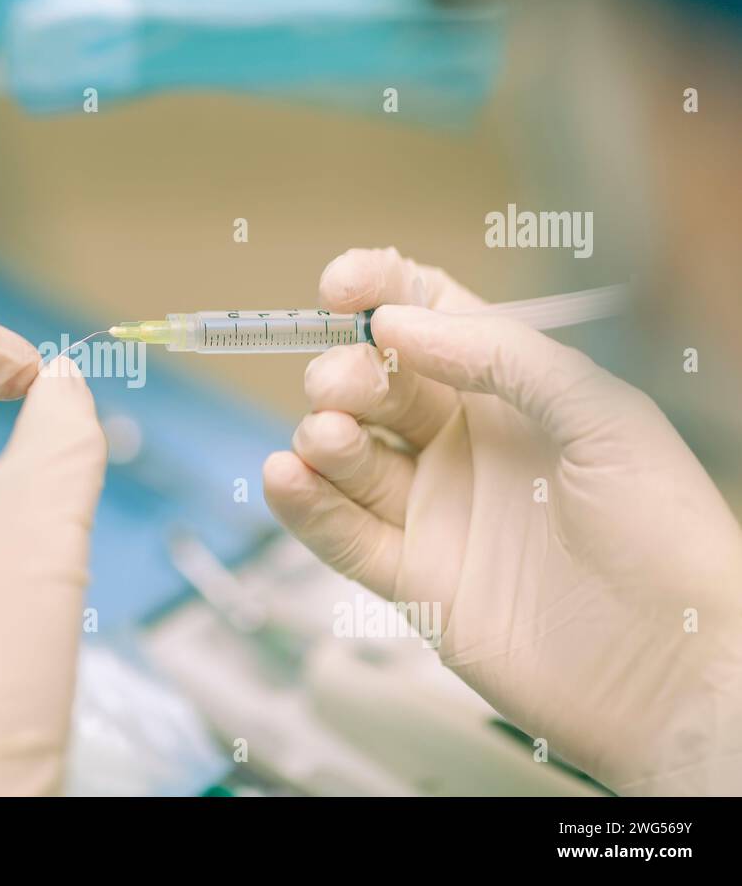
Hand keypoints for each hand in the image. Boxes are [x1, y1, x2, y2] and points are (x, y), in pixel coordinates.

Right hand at [263, 247, 741, 793]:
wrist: (674, 672)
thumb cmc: (666, 535)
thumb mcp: (603, 416)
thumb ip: (502, 356)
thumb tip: (395, 322)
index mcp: (515, 392)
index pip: (432, 319)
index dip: (379, 293)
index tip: (339, 288)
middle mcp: (468, 445)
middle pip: (375, 386)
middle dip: (344, 374)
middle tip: (342, 389)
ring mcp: (437, 512)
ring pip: (349, 458)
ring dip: (323, 438)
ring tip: (327, 439)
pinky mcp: (413, 579)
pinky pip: (341, 535)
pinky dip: (305, 505)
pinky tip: (286, 478)